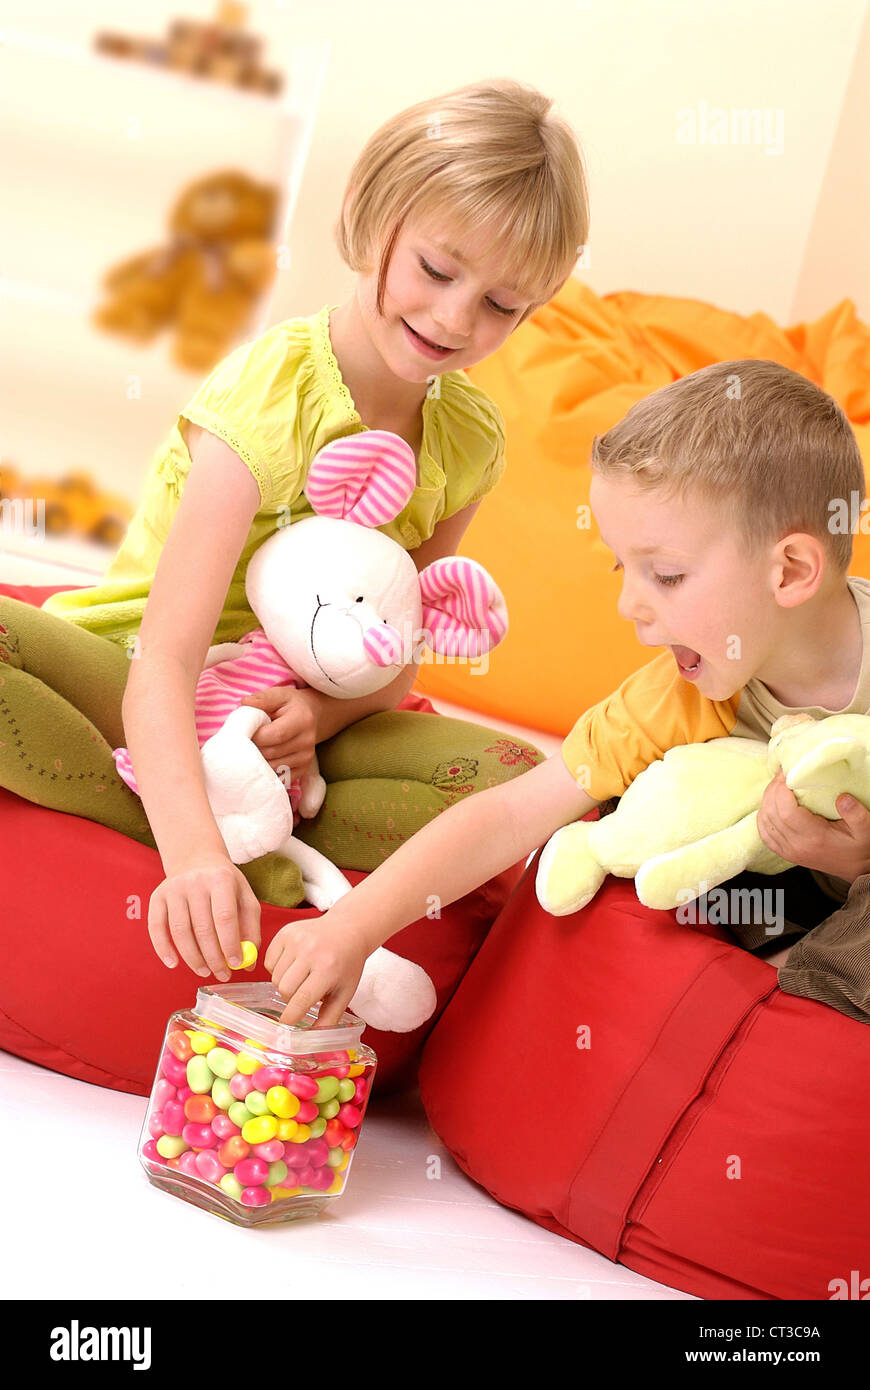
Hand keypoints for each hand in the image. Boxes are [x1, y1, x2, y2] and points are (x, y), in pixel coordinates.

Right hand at [148, 853, 260, 980]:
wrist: (196, 859)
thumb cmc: (225, 884)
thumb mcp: (245, 897)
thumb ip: (251, 928)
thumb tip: (250, 962)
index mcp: (221, 879)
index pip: (225, 917)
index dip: (230, 944)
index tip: (236, 964)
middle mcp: (195, 882)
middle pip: (203, 928)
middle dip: (213, 957)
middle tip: (222, 974)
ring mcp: (174, 889)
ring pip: (180, 932)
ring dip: (192, 958)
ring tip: (204, 971)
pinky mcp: (157, 896)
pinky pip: (156, 927)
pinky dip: (163, 949)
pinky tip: (173, 964)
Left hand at [240, 685, 318, 781]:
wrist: (311, 716)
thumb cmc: (290, 705)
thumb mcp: (279, 695)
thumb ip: (262, 698)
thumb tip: (245, 702)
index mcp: (302, 720)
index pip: (274, 735)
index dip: (255, 736)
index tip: (244, 732)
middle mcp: (308, 741)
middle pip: (272, 753)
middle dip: (253, 749)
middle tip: (245, 742)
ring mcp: (306, 757)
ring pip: (273, 767)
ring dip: (258, 761)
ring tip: (254, 749)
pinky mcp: (303, 769)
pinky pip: (279, 777)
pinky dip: (267, 771)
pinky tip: (263, 760)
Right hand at [264, 913, 368, 1026]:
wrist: (348, 930)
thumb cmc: (347, 964)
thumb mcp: (344, 992)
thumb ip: (329, 1018)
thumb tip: (311, 1042)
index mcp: (328, 969)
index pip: (301, 1000)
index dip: (290, 1017)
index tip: (285, 1026)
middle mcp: (311, 952)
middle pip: (284, 989)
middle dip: (290, 998)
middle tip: (304, 992)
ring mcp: (296, 939)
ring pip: (275, 977)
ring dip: (284, 983)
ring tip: (302, 976)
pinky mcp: (285, 932)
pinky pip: (269, 960)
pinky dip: (277, 968)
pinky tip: (293, 964)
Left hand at [757, 772, 869, 882]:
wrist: (858, 870)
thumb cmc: (861, 848)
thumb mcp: (866, 830)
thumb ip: (856, 814)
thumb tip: (842, 798)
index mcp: (814, 838)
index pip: (786, 811)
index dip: (781, 789)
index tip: (787, 774)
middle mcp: (797, 845)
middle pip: (772, 813)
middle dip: (773, 789)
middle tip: (782, 774)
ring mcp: (789, 851)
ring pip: (765, 822)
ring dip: (766, 800)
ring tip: (778, 785)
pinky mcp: (786, 853)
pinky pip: (764, 834)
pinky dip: (763, 816)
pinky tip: (769, 805)